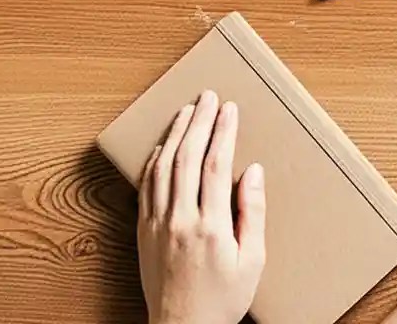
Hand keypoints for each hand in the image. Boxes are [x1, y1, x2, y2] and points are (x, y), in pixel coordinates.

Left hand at [138, 91, 266, 323]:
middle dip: (199, 122)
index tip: (230, 108)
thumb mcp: (253, 260)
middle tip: (208, 97)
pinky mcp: (143, 232)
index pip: (217, 164)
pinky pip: (146, 187)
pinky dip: (154, 161)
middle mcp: (179, 220)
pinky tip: (163, 147)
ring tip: (186, 111)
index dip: (223, 131)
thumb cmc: (223, 300)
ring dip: (175, 134)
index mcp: (211, 226)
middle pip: (187, 157)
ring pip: (162, 167)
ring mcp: (157, 224)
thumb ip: (252, 212)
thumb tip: (252, 171)